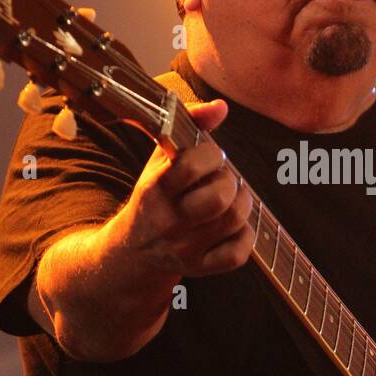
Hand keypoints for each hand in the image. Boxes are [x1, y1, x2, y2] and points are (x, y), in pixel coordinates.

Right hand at [116, 98, 255, 276]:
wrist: (131, 253)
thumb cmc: (153, 196)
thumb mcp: (160, 158)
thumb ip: (189, 124)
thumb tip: (221, 108)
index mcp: (154, 190)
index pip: (191, 167)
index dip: (210, 155)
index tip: (210, 156)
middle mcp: (168, 222)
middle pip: (218, 199)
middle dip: (229, 181)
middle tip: (221, 179)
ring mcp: (185, 249)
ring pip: (233, 221)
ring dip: (242, 202)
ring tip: (231, 196)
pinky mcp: (200, 268)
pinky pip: (238, 254)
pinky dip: (244, 236)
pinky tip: (232, 225)